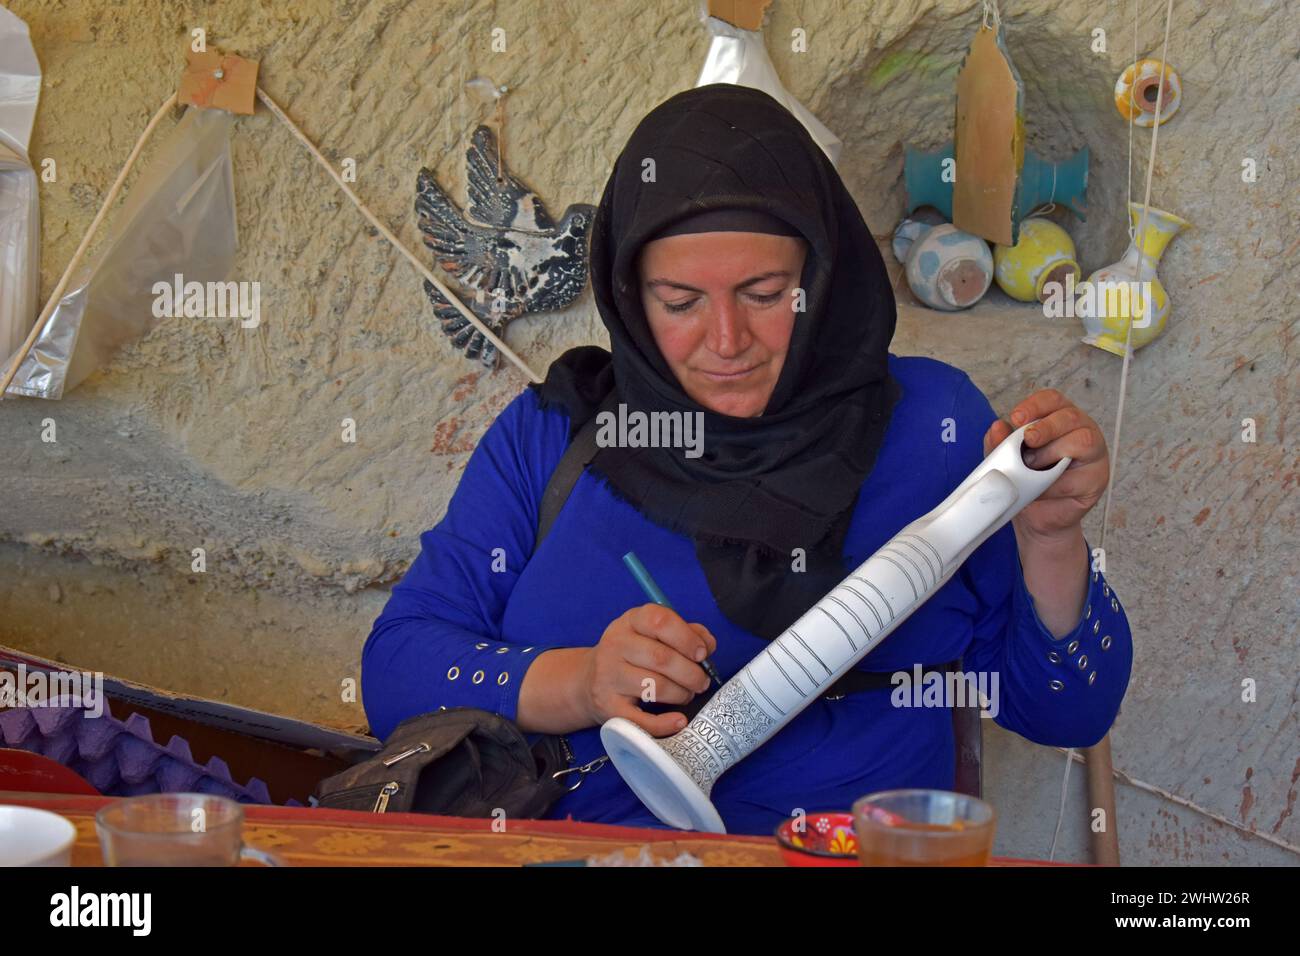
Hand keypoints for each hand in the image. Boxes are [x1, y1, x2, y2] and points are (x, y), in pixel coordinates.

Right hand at [577, 604, 716, 737]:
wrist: (589, 680)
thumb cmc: (632, 655)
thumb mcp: (653, 634)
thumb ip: (684, 633)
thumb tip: (708, 644)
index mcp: (631, 621)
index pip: (660, 621)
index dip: (687, 638)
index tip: (702, 653)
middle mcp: (615, 645)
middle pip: (662, 658)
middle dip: (691, 673)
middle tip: (701, 682)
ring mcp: (609, 676)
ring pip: (656, 686)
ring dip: (681, 694)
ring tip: (687, 694)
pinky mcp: (608, 706)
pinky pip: (642, 719)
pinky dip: (666, 723)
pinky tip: (679, 720)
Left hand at [983, 388, 1108, 540]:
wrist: (1036, 516)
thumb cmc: (1026, 481)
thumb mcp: (1007, 460)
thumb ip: (1001, 444)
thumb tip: (997, 427)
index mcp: (1058, 419)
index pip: (1052, 400)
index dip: (1035, 405)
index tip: (1016, 417)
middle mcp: (1080, 431)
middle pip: (1070, 417)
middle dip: (1046, 427)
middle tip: (1028, 440)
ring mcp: (1093, 455)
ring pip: (1083, 441)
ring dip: (1052, 454)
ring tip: (1032, 468)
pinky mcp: (1096, 480)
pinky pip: (1077, 478)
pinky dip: (1053, 485)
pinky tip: (1039, 490)